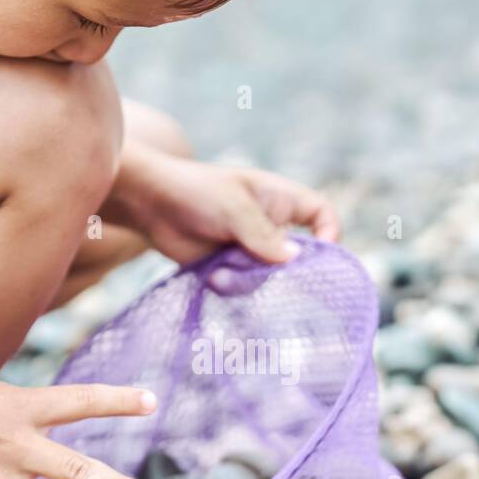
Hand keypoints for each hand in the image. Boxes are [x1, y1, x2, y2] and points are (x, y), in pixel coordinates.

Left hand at [117, 147, 342, 265]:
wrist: (149, 205)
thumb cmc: (194, 192)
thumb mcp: (233, 208)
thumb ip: (263, 234)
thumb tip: (294, 260)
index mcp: (280, 199)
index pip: (321, 214)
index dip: (329, 233)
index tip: (322, 254)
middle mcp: (270, 225)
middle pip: (298, 256)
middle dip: (280, 269)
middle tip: (262, 273)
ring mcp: (250, 248)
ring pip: (269, 277)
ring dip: (247, 279)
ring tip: (220, 271)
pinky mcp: (230, 267)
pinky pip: (244, 286)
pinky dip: (231, 285)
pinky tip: (212, 277)